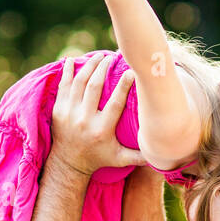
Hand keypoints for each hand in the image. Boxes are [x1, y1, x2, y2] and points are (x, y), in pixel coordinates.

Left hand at [49, 52, 145, 175]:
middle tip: (112, 57)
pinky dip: (67, 72)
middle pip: (94, 86)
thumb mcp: (120, 159)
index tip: (131, 71)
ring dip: (89, 66)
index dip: (124, 86)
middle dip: (103, 68)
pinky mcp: (59, 110)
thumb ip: (139, 155)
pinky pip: (63, 86)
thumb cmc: (98, 159)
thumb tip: (161, 152)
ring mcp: (69, 114)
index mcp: (101, 130)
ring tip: (99, 56)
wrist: (69, 164)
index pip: (115, 103)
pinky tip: (72, 60)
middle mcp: (84, 120)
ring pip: (79, 82)